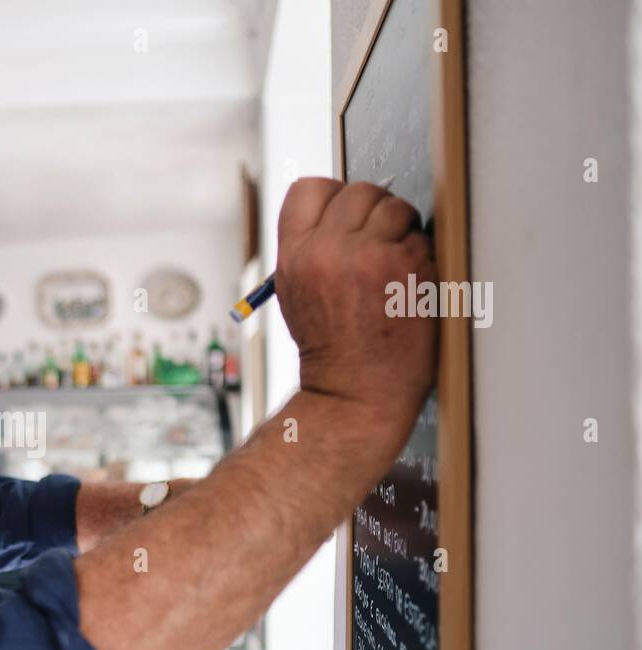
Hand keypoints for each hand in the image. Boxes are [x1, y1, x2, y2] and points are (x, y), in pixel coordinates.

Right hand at [274, 177, 438, 426]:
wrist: (355, 392)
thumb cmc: (331, 348)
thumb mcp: (296, 293)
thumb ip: (310, 249)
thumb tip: (342, 213)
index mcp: (295, 255)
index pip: (311, 188)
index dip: (333, 198)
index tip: (345, 219)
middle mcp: (328, 250)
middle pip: (358, 190)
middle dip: (373, 213)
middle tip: (376, 248)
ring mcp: (370, 255)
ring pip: (395, 206)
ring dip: (401, 230)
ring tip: (393, 268)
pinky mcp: (408, 265)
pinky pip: (422, 237)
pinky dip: (420, 257)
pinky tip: (408, 286)